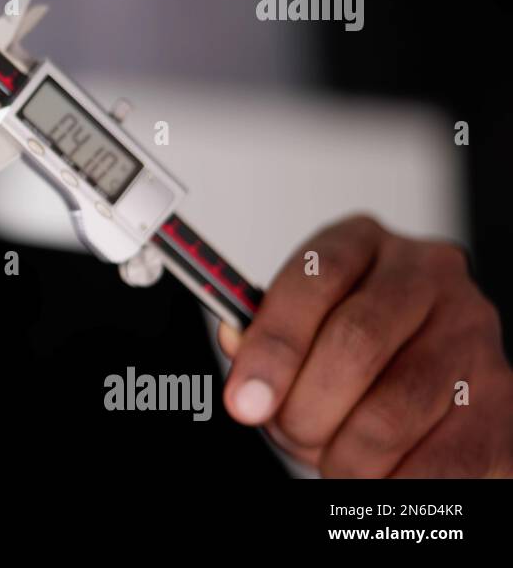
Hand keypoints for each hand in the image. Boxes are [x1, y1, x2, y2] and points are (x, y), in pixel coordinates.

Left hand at [218, 214, 512, 477]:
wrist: (431, 392)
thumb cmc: (352, 359)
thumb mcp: (297, 336)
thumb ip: (265, 339)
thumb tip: (239, 346)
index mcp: (362, 244)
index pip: (314, 278)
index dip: (273, 345)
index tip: (244, 401)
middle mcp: (427, 275)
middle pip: (355, 342)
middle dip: (304, 407)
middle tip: (291, 433)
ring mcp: (473, 334)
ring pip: (394, 409)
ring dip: (347, 455)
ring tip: (335, 459)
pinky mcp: (503, 400)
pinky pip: (441, 460)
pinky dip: (394, 481)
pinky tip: (378, 475)